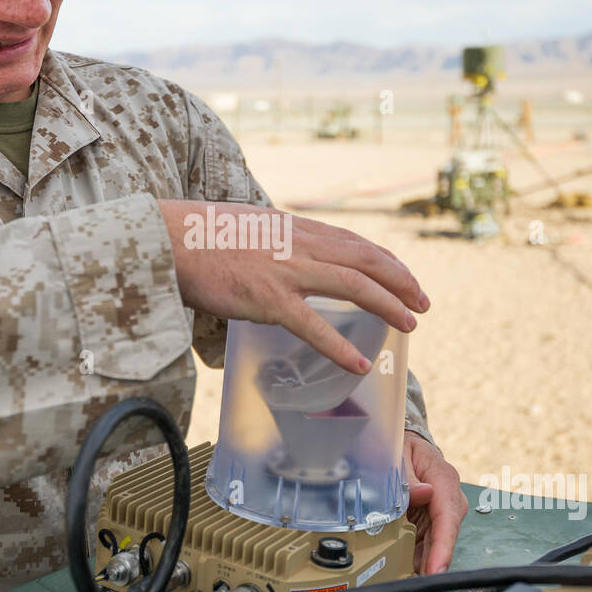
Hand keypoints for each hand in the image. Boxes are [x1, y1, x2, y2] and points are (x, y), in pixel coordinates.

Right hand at [157, 199, 428, 373]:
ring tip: (409, 326)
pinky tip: (357, 364)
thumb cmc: (201, 237)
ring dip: (387, 306)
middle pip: (366, 260)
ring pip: (353, 286)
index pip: (354, 242)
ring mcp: (286, 271)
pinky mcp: (268, 299)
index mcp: (295, 228)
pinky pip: (313, 326)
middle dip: (401, 282)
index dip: (386, 260)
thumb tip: (289, 256)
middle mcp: (299, 244)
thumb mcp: (251, 228)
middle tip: (422, 305)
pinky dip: (339, 346)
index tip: (405, 277)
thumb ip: (276, 241)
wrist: (169, 239)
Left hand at [402, 430, 467, 591]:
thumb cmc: (404, 446)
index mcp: (444, 480)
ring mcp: (441, 514)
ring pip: (434, 548)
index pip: (447, 518)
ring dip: (423, 572)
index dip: (442, 547)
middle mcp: (448, 500)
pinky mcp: (430, 523)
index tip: (436, 570)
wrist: (407, 444)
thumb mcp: (400, 453)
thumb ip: (407, 474)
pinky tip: (405, 580)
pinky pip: (424, 547)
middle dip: (432, 570)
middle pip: (443, 540)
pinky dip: (416, 563)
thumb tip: (422, 493)